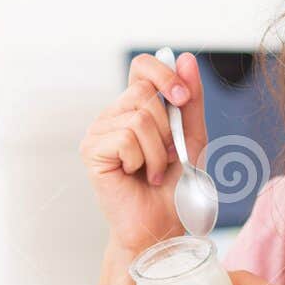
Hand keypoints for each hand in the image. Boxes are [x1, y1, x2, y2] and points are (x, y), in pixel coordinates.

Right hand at [80, 52, 207, 254]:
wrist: (161, 225)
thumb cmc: (175, 186)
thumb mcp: (192, 138)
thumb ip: (190, 101)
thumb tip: (184, 59)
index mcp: (133, 107)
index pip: (141, 67)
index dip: (163, 75)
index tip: (182, 98)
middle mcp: (112, 115)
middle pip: (144, 93)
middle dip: (167, 128)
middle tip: (165, 156)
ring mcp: (98, 131)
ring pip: (139, 118)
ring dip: (157, 150)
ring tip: (153, 171)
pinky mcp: (92, 150)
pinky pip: (127, 137)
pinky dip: (142, 160)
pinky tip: (137, 176)